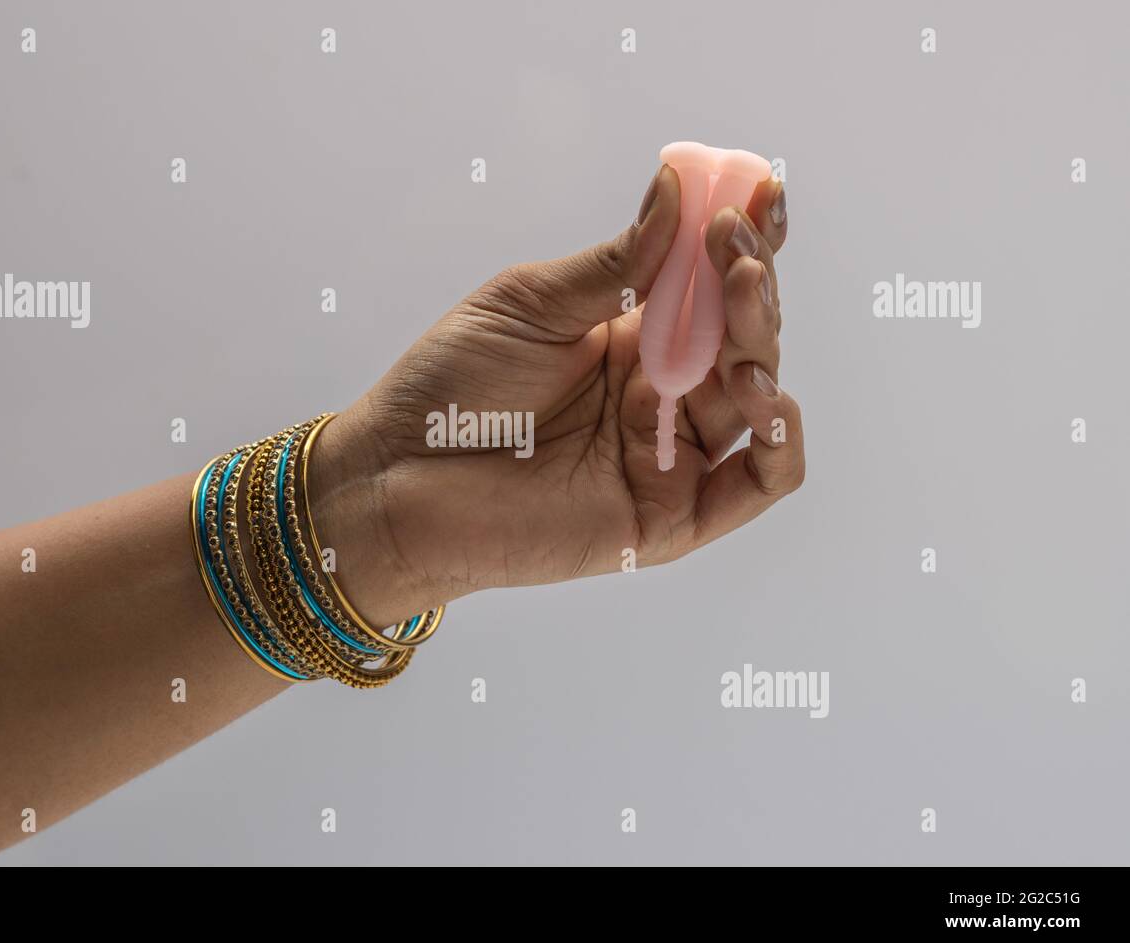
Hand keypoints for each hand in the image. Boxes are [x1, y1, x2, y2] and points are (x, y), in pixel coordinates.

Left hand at [308, 166, 803, 625]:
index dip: (745, 237)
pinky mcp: (668, 517)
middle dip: (751, 280)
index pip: (713, 283)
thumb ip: (614, 264)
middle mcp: (663, 393)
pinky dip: (782, 445)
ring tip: (736, 294)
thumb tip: (678, 189)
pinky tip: (766, 396)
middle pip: (745, 335)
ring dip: (764, 342)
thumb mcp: (530, 305)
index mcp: (635, 335)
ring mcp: (670, 455)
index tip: (758, 189)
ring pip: (758, 399)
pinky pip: (754, 487)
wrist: (394, 479)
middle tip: (733, 240)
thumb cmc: (449, 388)